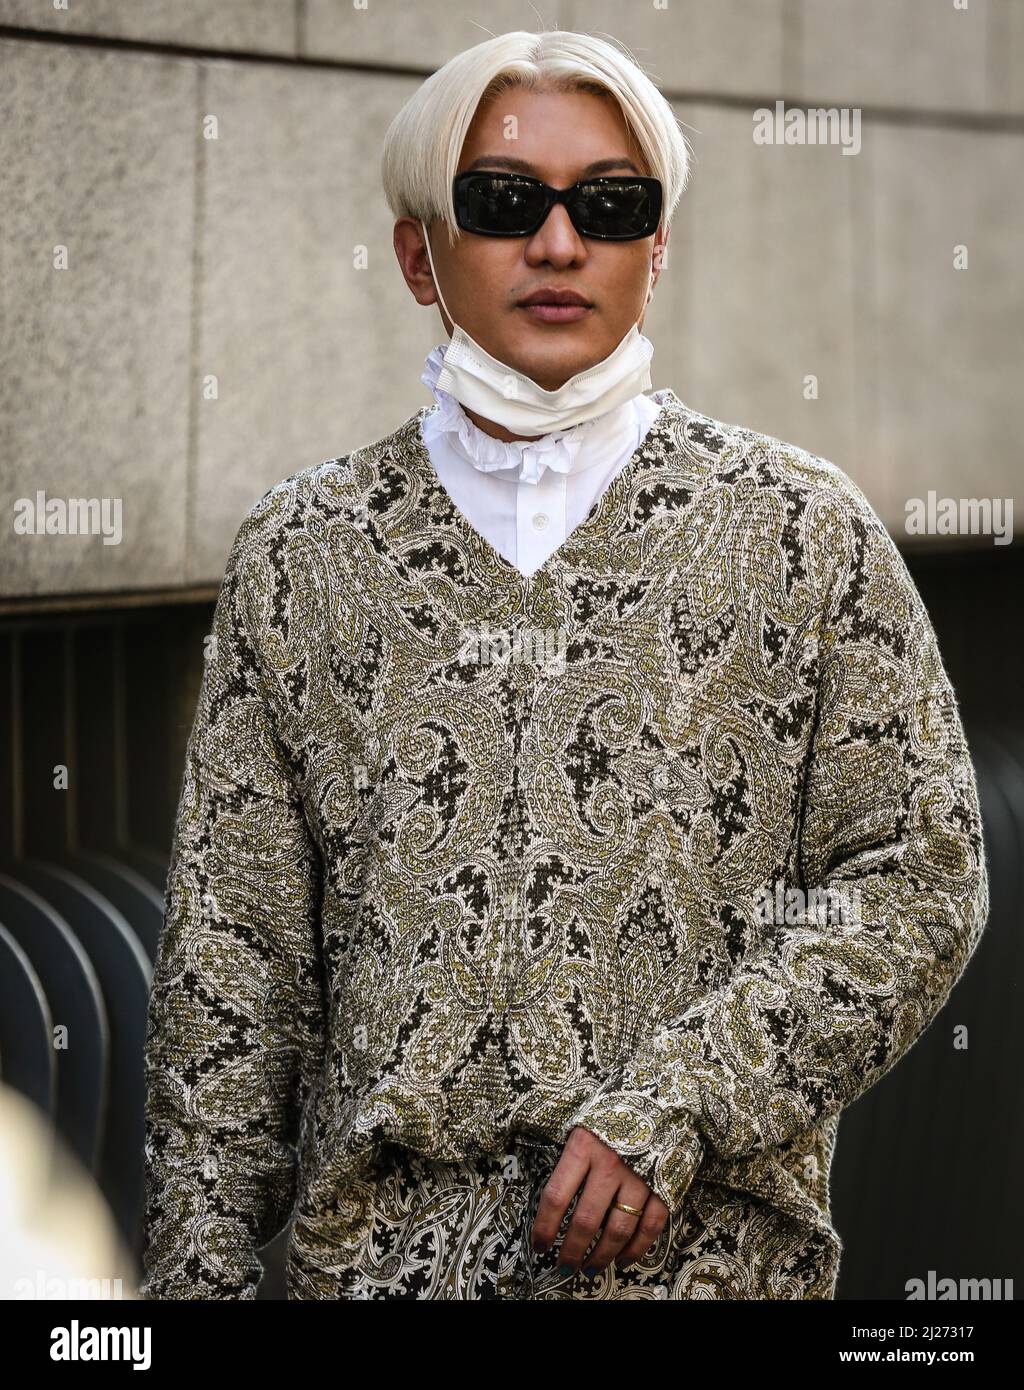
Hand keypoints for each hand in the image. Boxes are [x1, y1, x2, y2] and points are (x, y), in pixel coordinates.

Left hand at [531, 1126, 667, 1278]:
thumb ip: (569, 1156)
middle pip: (585, 1220)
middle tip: (564, 1266)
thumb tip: (551, 1197)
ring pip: (618, 1230)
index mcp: (583, 1146)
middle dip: (571, 1250)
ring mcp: (639, 1176)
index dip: (544, 1227)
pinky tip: (622, 1259)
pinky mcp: (664, 1184)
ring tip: (589, 1268)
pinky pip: (650, 1227)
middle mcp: (610, 1163)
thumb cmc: (614, 1111)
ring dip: (601, 1256)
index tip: (539, 1245)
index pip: (555, 1196)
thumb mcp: (583, 1123)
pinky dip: (636, 1249)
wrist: (664, 1093)